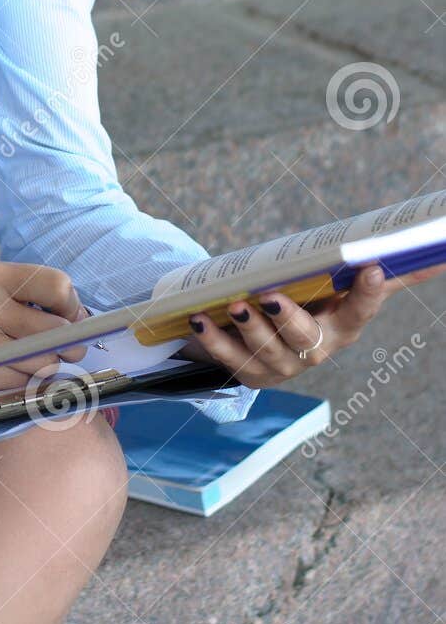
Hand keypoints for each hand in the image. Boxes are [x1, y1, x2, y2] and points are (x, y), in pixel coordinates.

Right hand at [0, 263, 91, 395]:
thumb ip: (23, 296)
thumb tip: (79, 319)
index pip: (58, 286)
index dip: (72, 305)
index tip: (68, 316)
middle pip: (57, 331)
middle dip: (70, 344)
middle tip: (67, 348)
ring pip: (42, 363)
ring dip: (47, 367)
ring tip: (33, 361)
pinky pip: (18, 384)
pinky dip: (23, 383)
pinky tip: (9, 373)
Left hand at [180, 262, 418, 388]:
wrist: (261, 336)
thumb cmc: (308, 302)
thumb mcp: (339, 287)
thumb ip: (381, 273)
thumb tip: (437, 250)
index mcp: (342, 327)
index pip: (361, 312)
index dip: (369, 294)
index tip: (371, 267)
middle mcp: (314, 350)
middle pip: (306, 339)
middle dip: (290, 320)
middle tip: (272, 298)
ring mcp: (280, 366)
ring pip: (265, 351)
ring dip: (248, 329)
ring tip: (236, 304)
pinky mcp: (248, 373)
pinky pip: (228, 359)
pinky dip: (213, 339)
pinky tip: (201, 319)